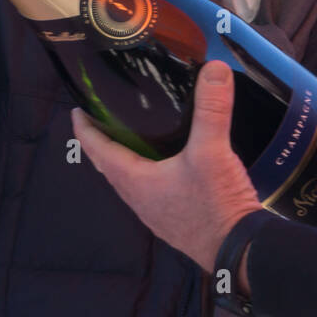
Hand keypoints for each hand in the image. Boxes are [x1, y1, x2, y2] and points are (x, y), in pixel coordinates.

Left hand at [71, 61, 261, 273]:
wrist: (239, 249)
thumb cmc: (214, 204)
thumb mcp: (212, 151)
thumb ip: (212, 109)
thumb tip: (213, 68)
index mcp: (135, 180)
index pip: (98, 150)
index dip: (85, 129)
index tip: (77, 109)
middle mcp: (139, 198)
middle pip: (111, 165)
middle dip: (104, 141)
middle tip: (105, 116)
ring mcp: (156, 211)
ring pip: (131, 178)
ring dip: (127, 157)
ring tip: (136, 133)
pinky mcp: (175, 218)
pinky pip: (152, 188)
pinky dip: (149, 169)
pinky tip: (170, 162)